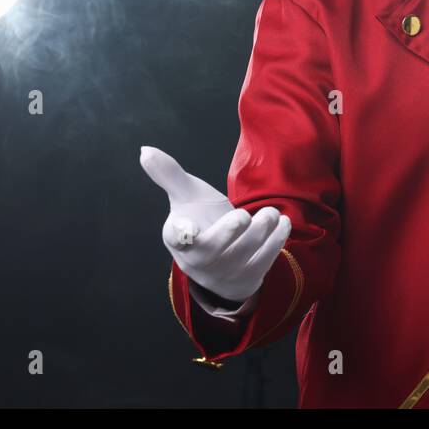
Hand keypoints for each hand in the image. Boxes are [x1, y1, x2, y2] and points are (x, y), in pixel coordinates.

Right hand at [140, 145, 290, 303]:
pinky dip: (275, 242)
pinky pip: (263, 262)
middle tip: (243, 215)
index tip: (187, 229)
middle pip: (212, 250)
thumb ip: (169, 175)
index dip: (181, 233)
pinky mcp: (248, 278)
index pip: (177, 237)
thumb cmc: (200, 220)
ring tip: (271, 213)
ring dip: (260, 233)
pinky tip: (282, 223)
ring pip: (242, 256)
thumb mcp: (186, 197)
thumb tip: (146, 150)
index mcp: (179, 238)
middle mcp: (199, 260)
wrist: (220, 261)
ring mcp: (224, 272)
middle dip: (229, 232)